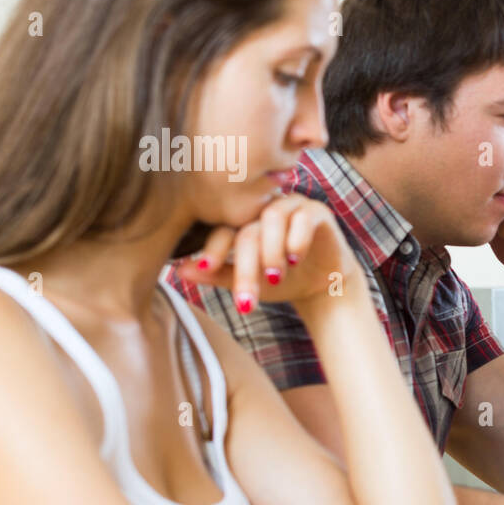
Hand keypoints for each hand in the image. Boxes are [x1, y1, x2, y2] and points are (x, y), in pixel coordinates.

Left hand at [178, 195, 362, 313]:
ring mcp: (292, 206)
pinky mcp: (317, 211)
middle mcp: (265, 209)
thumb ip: (217, 273)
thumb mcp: (248, 281)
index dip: (214, 247)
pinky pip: (303, 218)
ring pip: (273, 219)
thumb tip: (179, 271)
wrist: (324, 288)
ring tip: (275, 276)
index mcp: (244, 221)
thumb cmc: (283, 281)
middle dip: (246, 267)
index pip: (224, 229)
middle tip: (247, 299)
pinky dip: (297, 240)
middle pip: (248, 232)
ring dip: (271, 252)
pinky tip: (295, 259)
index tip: (206, 267)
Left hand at [488, 183, 503, 295]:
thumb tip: (459, 201)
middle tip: (500, 232)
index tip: (486, 219)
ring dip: (497, 224)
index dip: (480, 200)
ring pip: (500, 203)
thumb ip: (483, 211)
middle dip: (487, 213)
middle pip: (492, 190)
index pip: (490, 180)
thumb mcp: (495, 227)